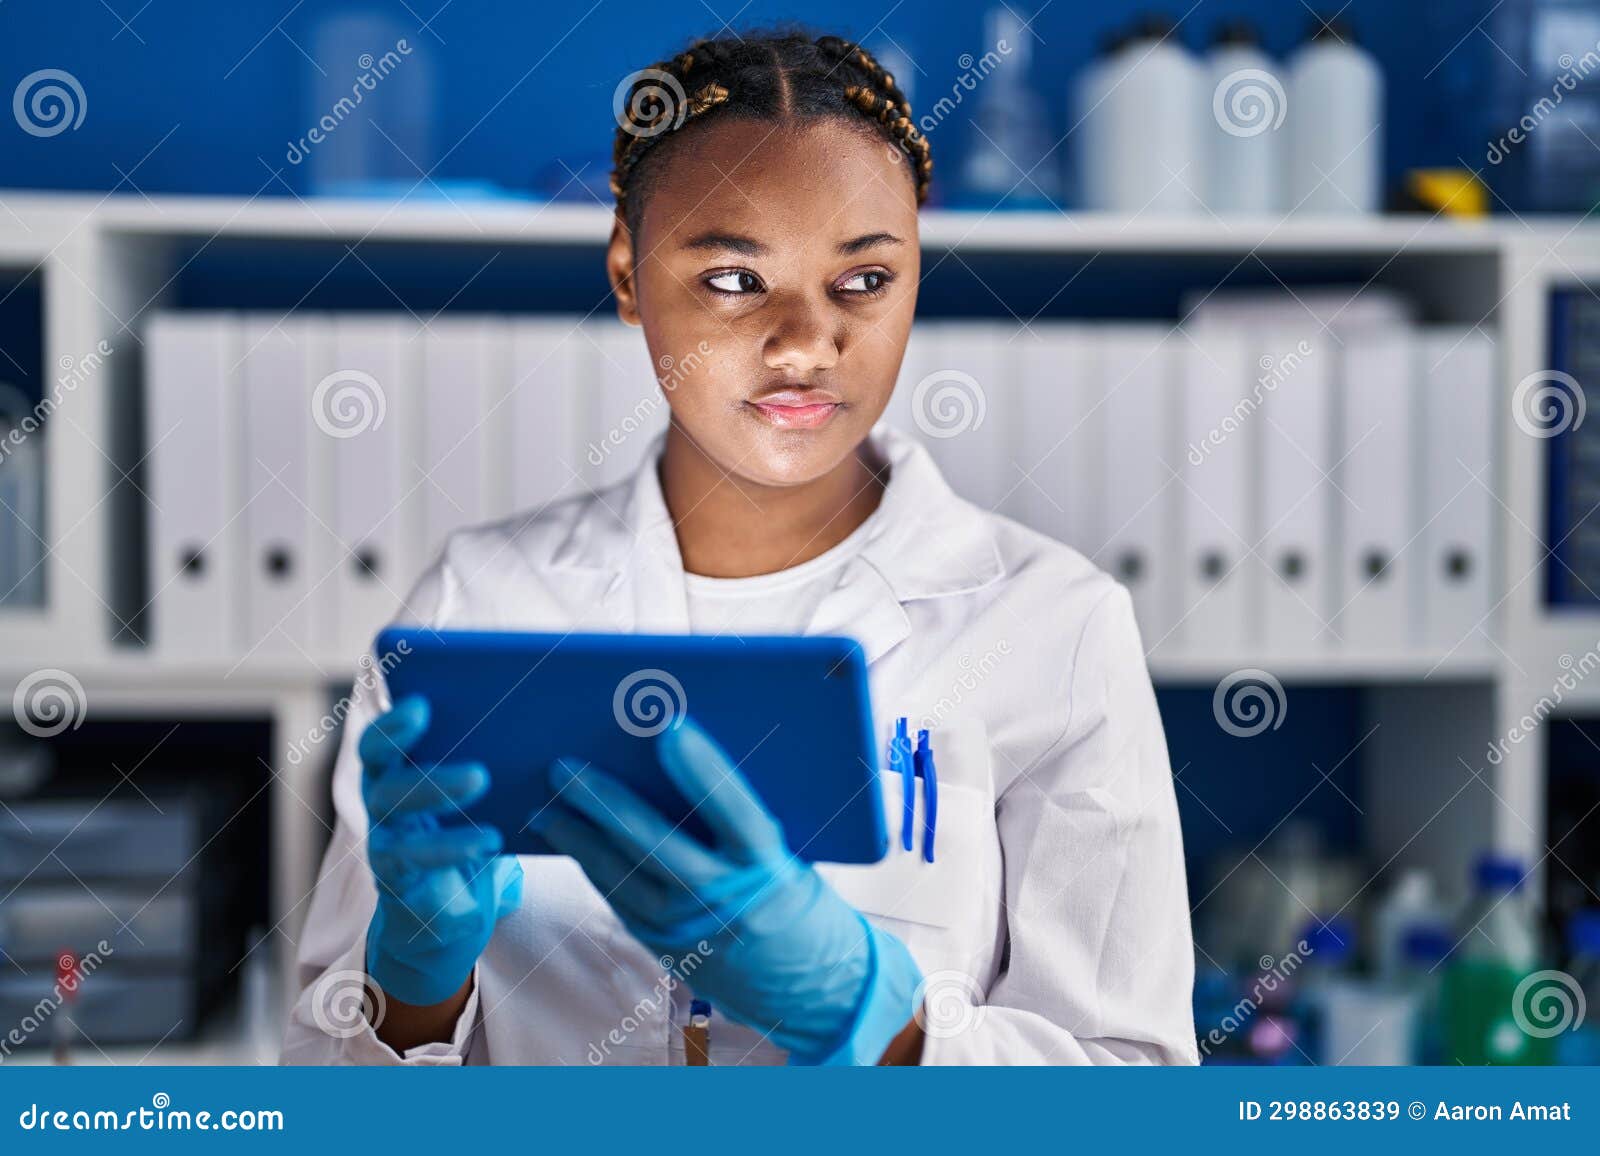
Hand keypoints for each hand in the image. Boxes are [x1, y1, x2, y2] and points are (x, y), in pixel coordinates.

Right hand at [360, 695, 523, 1007]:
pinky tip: (489, 839)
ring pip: (396, 806)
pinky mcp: (397, 879)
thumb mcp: (488, 802)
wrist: (450, 918)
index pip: (384, 739)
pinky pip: (413, 858)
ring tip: (481, 779)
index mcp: (401, 772)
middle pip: (382, 766)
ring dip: (437, 788)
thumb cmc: (474, 841)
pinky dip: (452, 845)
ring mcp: (385, 840)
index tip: (422, 701)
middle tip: (473, 759)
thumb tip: (560, 725)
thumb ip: (502, 768)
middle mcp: (384, 801)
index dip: (396, 720)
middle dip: (414, 749)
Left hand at [535, 715, 922, 1064]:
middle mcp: (725, 901)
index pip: (735, 810)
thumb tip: (681, 763)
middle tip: (565, 766)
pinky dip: (592, 867)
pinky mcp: (665, 947)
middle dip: (605, 802)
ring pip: (623, 876)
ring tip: (547, 804)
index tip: (672, 727)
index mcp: (769, 869)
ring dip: (579, 838)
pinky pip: (619, 900)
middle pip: (656, 844)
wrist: (814, 989)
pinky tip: (570, 840)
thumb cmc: (801, 904)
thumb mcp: (790, 859)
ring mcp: (688, 929)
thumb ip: (743, 822)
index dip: (705, 769)